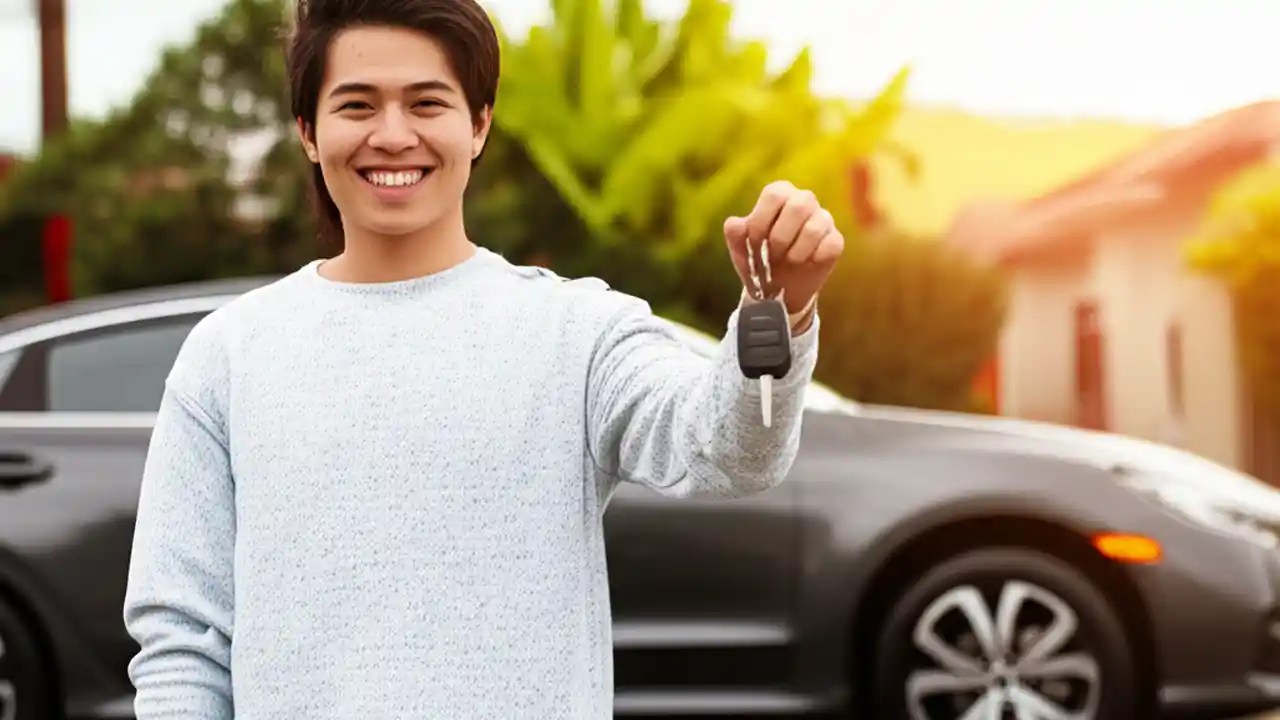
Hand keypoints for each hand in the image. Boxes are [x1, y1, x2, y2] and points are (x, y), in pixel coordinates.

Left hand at [724, 180, 843, 314]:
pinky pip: (830, 245)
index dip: (761, 220)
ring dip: (796, 251)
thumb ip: (735, 234)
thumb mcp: (741, 249)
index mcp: (779, 194)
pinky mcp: (835, 240)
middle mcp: (804, 200)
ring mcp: (823, 219)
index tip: (754, 242)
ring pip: (815, 227)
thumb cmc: (758, 259)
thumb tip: (735, 225)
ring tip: (788, 261)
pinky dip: (813, 259)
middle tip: (772, 254)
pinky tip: (805, 264)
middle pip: (799, 205)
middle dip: (781, 236)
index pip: (774, 194)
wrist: (778, 290)